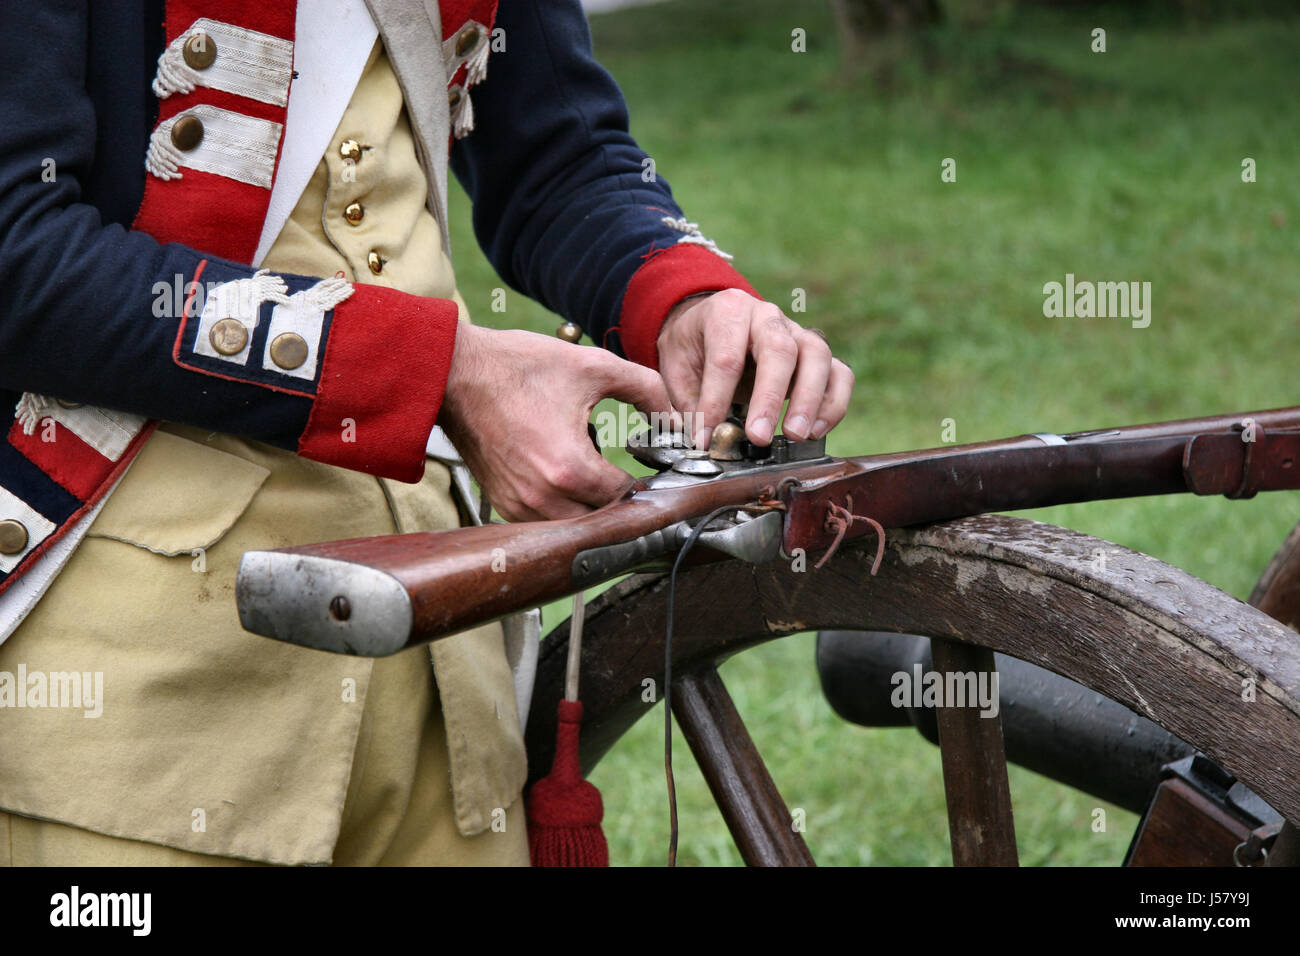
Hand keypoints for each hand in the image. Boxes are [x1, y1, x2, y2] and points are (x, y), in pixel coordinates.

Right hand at [440, 324, 671, 520]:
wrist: (455, 372)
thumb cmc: (517, 368)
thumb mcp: (592, 366)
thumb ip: (645, 389)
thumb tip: (676, 414)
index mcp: (570, 467)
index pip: (627, 496)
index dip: (648, 484)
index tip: (656, 472)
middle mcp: (543, 496)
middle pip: (602, 520)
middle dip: (622, 501)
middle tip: (635, 480)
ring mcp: (519, 504)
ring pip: (573, 528)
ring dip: (592, 510)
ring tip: (605, 483)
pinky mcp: (503, 503)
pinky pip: (544, 523)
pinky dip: (563, 510)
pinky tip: (572, 485)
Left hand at [655, 289, 853, 449]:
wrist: (712, 324)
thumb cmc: (695, 347)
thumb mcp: (675, 365)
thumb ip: (686, 401)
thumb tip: (701, 439)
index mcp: (727, 311)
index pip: (726, 357)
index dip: (716, 401)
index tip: (707, 436)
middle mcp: (767, 316)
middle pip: (779, 350)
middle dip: (769, 398)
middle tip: (759, 437)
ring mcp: (798, 332)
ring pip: (817, 356)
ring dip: (809, 400)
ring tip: (795, 436)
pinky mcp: (817, 354)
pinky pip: (839, 374)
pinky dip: (834, 403)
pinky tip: (816, 431)